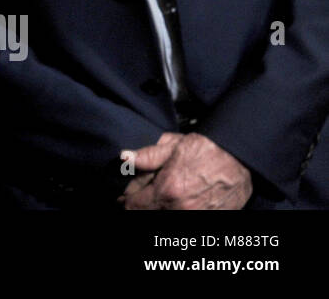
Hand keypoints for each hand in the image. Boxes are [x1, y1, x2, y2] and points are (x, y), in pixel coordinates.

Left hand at [120, 132, 252, 209]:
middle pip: (149, 214)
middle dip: (142, 206)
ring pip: (166, 217)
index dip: (126, 201)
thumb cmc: (206, 148)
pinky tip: (179, 202)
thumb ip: (147, 156)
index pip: (134, 206)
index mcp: (167, 189)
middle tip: (141, 197)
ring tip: (161, 198)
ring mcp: (198, 216)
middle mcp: (181, 208)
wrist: (240, 157)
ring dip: (159, 209)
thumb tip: (125, 158)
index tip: (124, 198)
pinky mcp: (212, 219)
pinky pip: (187, 219)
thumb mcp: (172, 146)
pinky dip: (178, 211)